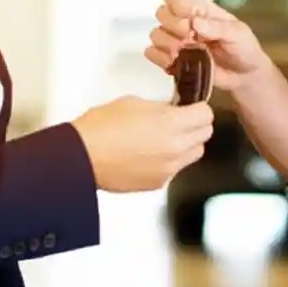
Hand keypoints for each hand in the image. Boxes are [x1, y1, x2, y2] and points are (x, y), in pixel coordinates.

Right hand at [71, 96, 212, 192]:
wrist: (81, 157)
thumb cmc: (100, 128)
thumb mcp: (134, 103)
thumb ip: (161, 108)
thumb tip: (171, 111)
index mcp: (171, 124)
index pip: (206, 115)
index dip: (198, 108)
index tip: (191, 107)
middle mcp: (175, 149)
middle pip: (205, 135)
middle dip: (196, 125)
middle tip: (182, 119)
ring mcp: (168, 169)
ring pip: (194, 154)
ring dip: (187, 144)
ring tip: (166, 137)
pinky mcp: (158, 183)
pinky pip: (176, 169)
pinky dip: (170, 160)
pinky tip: (151, 153)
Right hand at [145, 0, 271, 92]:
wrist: (244, 76)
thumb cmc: (244, 49)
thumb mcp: (238, 34)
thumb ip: (218, 28)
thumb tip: (195, 22)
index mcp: (200, 9)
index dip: (177, 5)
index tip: (190, 22)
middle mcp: (185, 21)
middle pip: (161, 13)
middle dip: (174, 27)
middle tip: (192, 39)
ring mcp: (177, 40)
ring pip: (155, 34)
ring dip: (167, 45)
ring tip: (185, 54)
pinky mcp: (172, 59)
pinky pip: (152, 54)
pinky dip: (160, 59)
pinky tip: (175, 63)